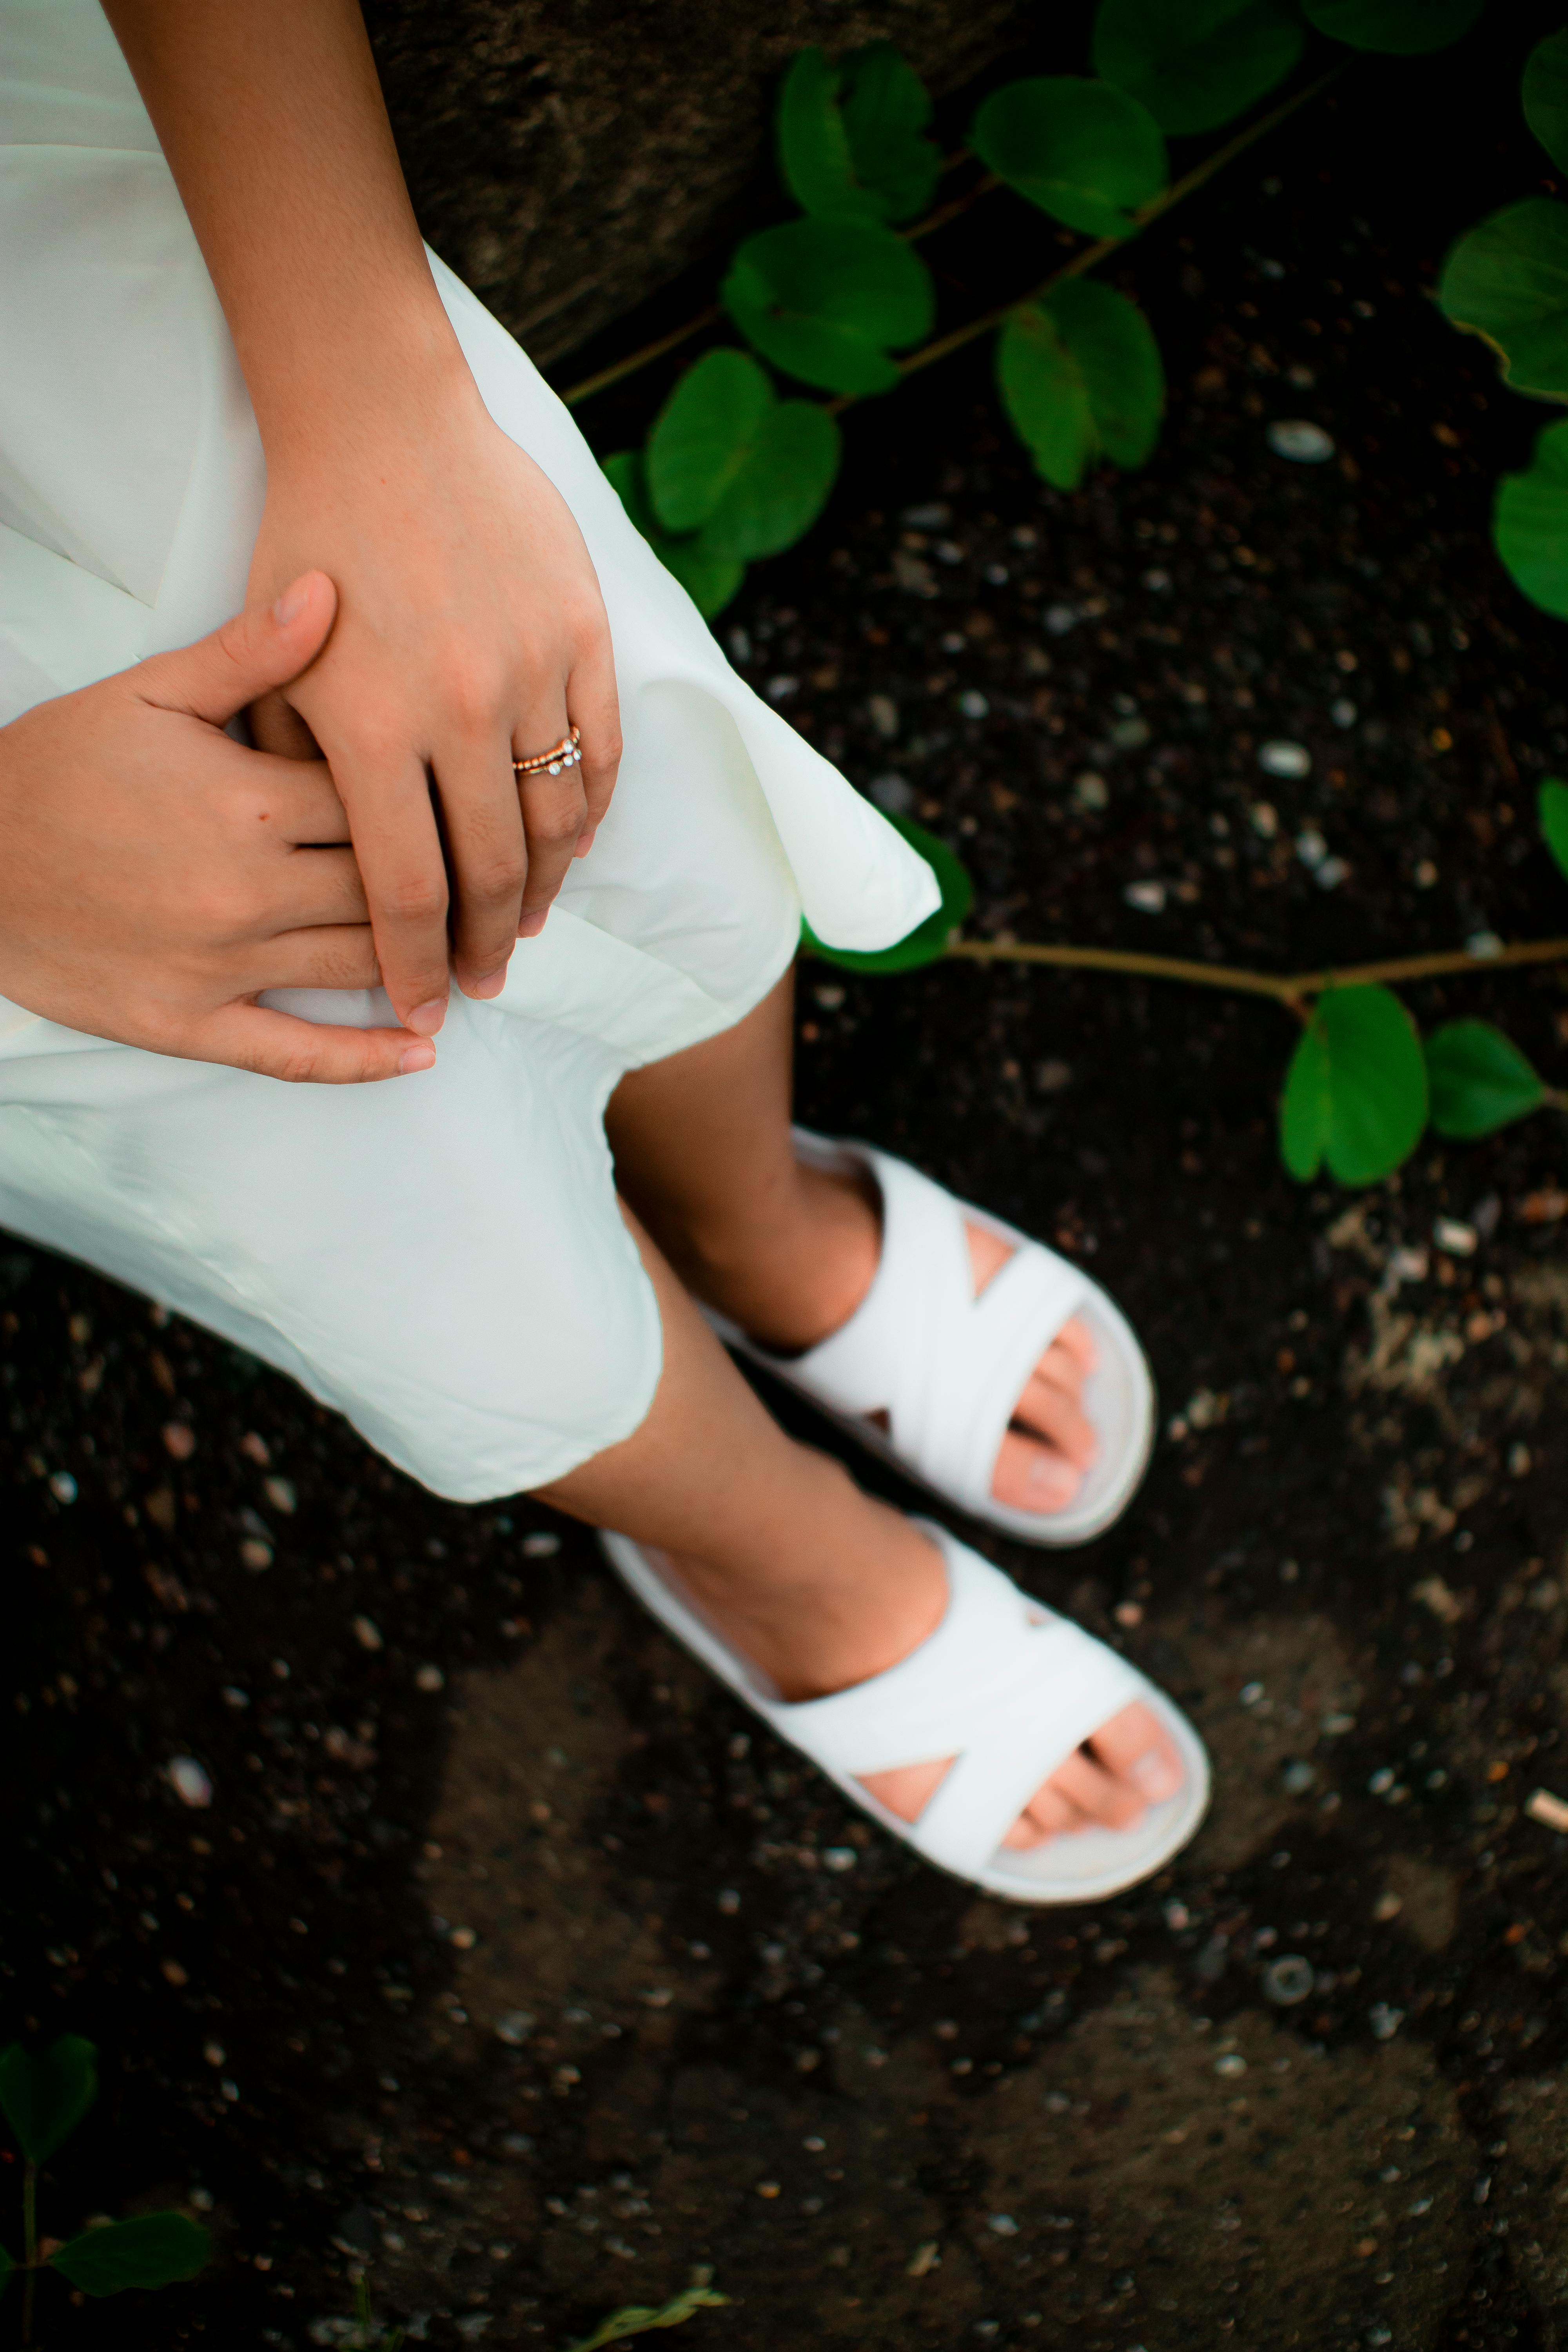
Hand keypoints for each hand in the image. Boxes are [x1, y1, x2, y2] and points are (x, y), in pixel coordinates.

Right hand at [0, 572, 432, 1082]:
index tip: (472, 792)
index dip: (434, 797)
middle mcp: (246, 890)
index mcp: (247, 801)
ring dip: (423, 958)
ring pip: (358, 963)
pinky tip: (421, 1046)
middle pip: (385, 886)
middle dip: (446, 881)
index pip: (382, 801)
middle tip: (497, 875)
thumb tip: (330, 587)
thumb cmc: (55, 770)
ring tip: (474, 946)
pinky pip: (296, 1054)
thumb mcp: (148, 695)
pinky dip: (366, 1058)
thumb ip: (249, 653)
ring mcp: (221, 965)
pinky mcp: (190, 1023)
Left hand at [246, 371, 622, 1037]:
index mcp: (373, 727)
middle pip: (488, 872)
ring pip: (555, 822)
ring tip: (521, 923)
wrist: (381, 419)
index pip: (406, 888)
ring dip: (541, 889)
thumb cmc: (310, 537)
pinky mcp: (582, 634)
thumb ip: (299, 768)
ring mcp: (531, 671)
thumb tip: (324, 872)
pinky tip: (568, 847)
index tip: (423, 1010)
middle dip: (482, 946)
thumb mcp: (276, 663)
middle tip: (479, 985)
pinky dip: (590, 815)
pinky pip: (602, 755)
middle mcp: (458, 710)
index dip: (416, 964)